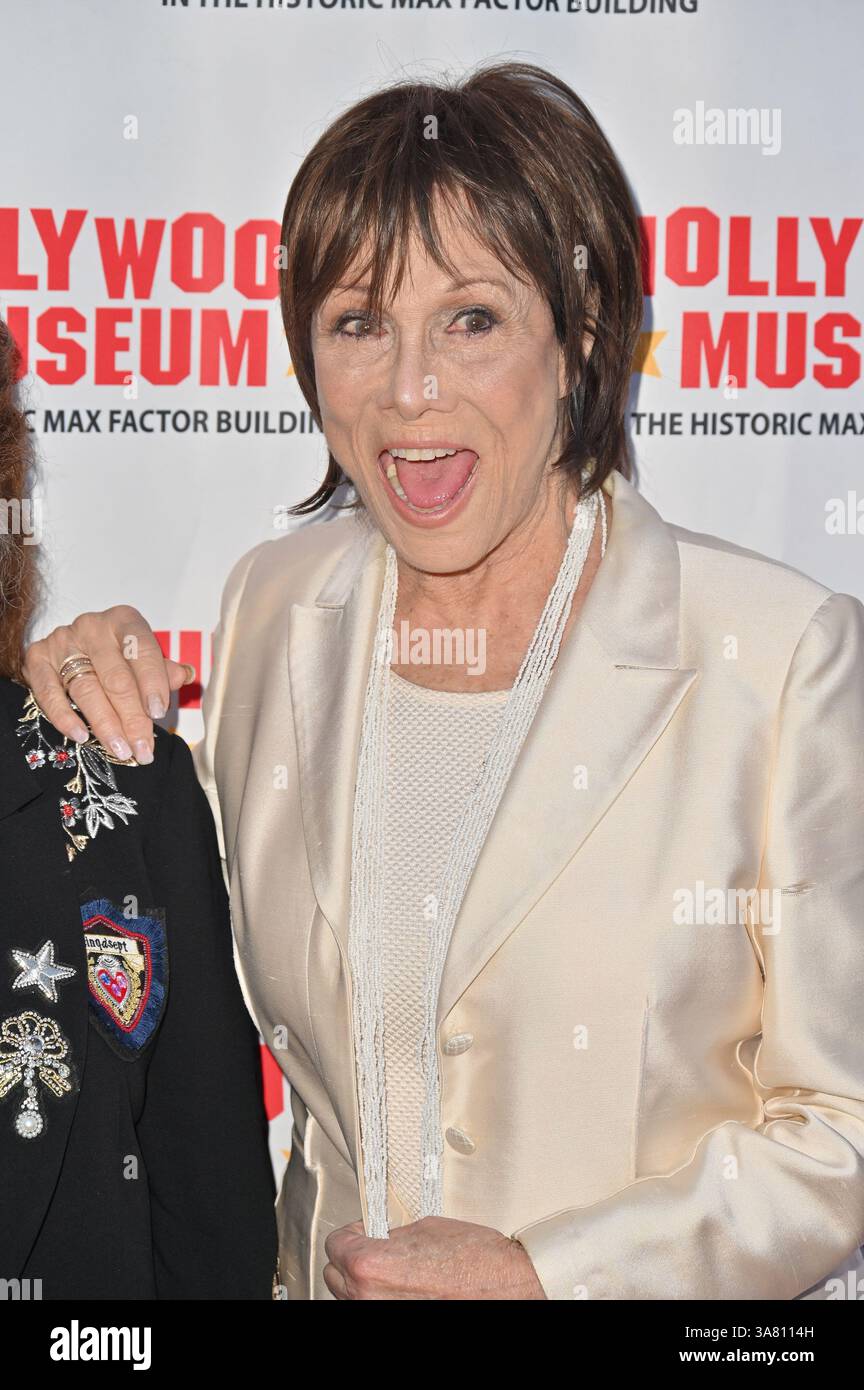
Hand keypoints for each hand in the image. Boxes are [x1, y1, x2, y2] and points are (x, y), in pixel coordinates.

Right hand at [22, 607, 192, 762]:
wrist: (73, 649)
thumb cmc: (118, 656)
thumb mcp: (143, 659)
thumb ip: (162, 670)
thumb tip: (186, 675)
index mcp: (124, 621)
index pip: (142, 650)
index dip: (153, 682)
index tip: (159, 712)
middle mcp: (92, 626)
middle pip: (115, 677)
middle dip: (132, 717)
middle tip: (143, 747)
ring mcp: (62, 641)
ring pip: (86, 689)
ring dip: (105, 725)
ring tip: (120, 750)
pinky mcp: (37, 658)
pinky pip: (48, 692)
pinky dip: (64, 716)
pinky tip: (80, 736)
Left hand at [323, 1215, 546, 1299]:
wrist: (506, 1288)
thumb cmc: (475, 1261)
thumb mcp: (424, 1228)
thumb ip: (391, 1235)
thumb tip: (380, 1238)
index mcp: (370, 1264)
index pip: (335, 1244)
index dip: (352, 1233)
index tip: (364, 1230)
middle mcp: (367, 1297)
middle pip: (336, 1274)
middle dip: (354, 1259)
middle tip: (377, 1248)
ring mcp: (380, 1316)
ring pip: (353, 1296)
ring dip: (366, 1282)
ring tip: (396, 1271)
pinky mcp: (396, 1326)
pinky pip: (376, 1308)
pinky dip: (385, 1299)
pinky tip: (406, 1290)